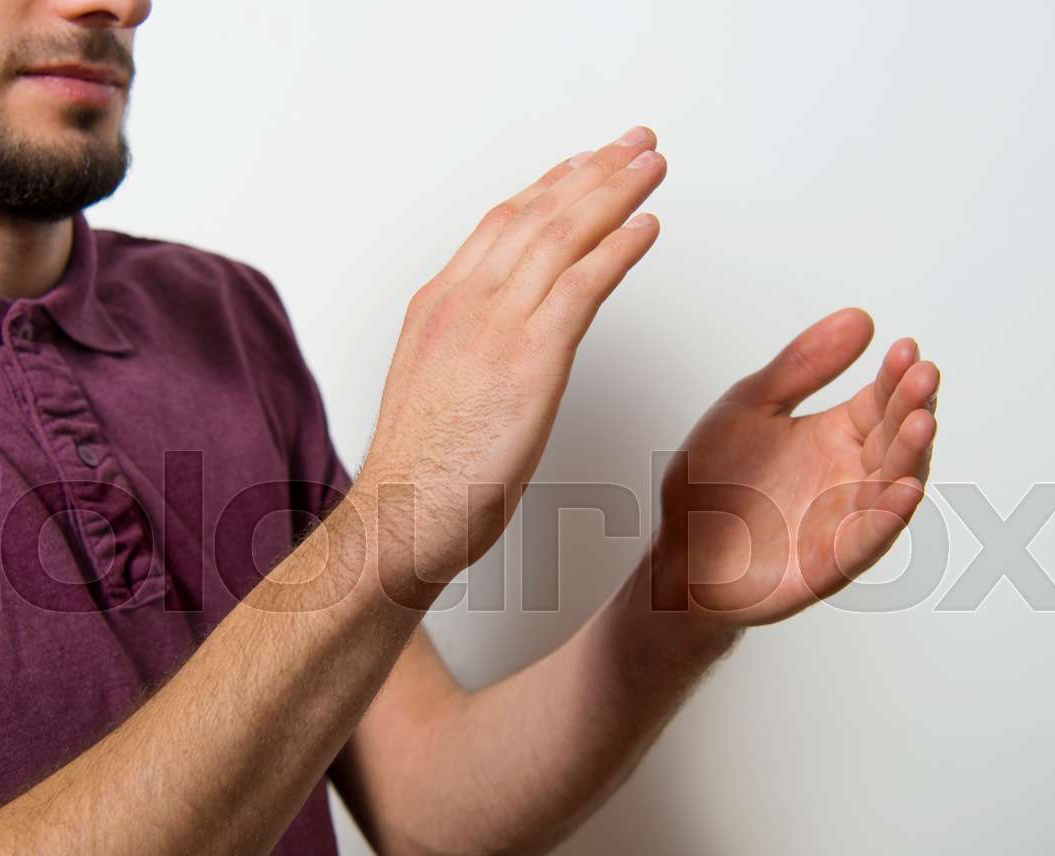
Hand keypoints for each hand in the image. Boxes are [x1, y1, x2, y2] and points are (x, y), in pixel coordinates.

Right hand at [356, 126, 666, 596]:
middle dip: (591, 171)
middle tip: (632, 141)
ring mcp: (495, 323)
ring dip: (614, 191)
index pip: (501, 225)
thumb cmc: (421, 473)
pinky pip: (583, 283)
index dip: (549, 187)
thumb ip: (467, 351)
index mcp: (439, 304)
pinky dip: (618, 247)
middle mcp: (465, 299)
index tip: (581, 165)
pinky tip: (646, 226)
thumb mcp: (437, 389)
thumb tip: (499, 350)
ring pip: (563, 235)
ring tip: (651, 163)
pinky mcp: (529, 356)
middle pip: (537, 214)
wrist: (402, 514)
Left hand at [654, 308, 939, 625]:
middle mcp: (851, 474)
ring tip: (922, 422)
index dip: (895, 375)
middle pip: (895, 437)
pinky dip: (887, 516)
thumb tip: (861, 317)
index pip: (880, 399)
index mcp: (836, 434)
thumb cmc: (713, 482)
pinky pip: (867, 538)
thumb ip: (802, 365)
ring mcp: (846, 518)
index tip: (905, 347)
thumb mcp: (750, 406)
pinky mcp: (831, 560)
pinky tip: (904, 489)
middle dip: (911, 406)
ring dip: (910, 455)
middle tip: (922, 375)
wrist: (679, 550)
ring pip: (892, 485)